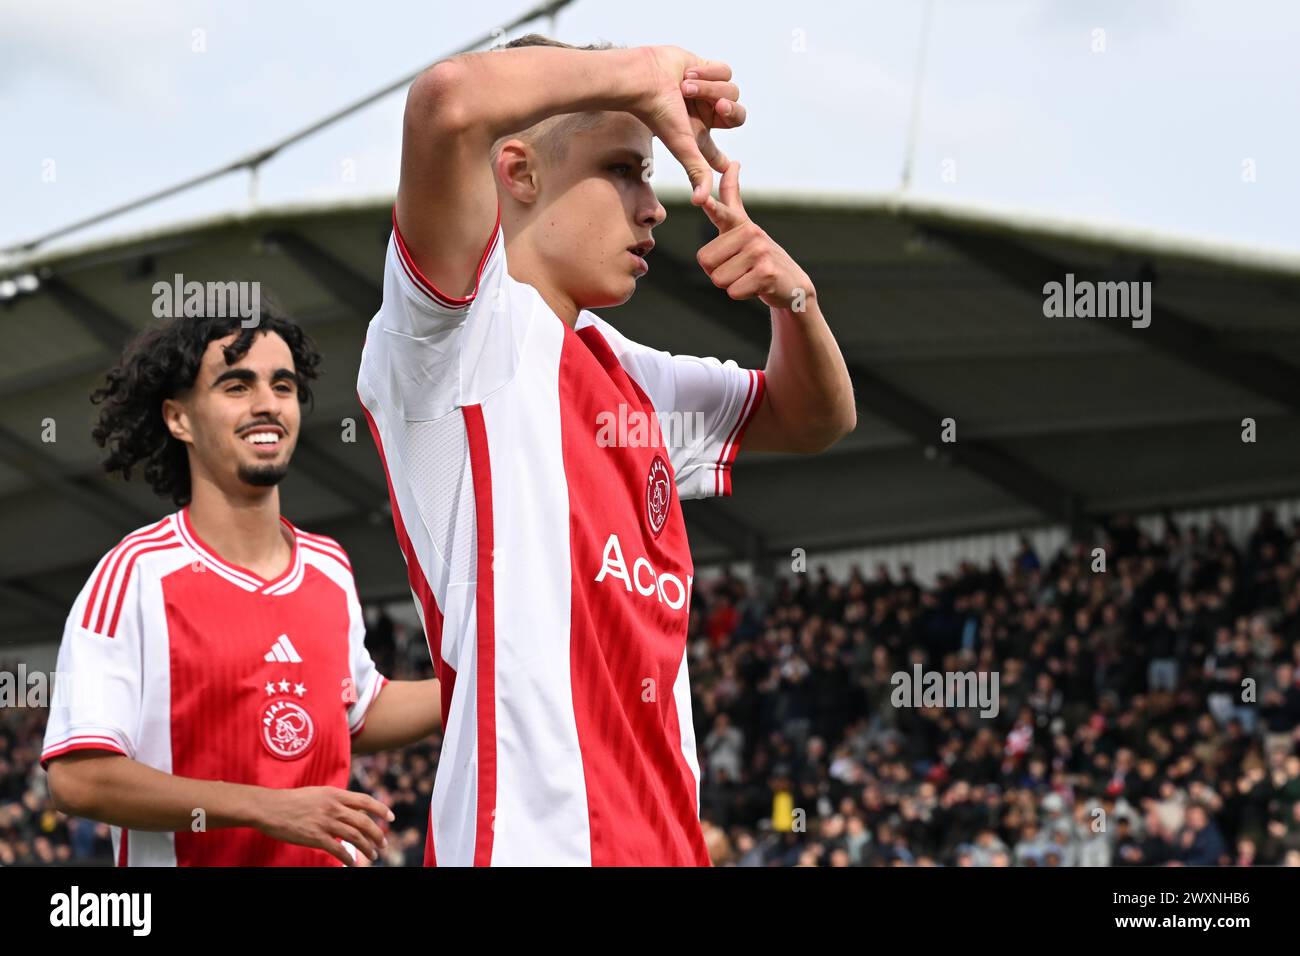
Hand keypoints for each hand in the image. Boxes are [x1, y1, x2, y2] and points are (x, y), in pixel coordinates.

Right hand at [256, 786, 393, 865]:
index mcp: (335, 794)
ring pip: (355, 836)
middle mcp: (334, 807)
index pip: (365, 801)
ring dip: (367, 847)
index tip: (391, 817)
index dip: (381, 809)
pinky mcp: (315, 837)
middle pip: (364, 822)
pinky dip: (348, 858)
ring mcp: (325, 822)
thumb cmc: (292, 801)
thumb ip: (335, 799)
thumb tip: (352, 808)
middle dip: (377, 834)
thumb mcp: (318, 793)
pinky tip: (352, 863)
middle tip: (383, 843)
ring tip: (373, 854)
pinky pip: (338, 850)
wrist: (270, 808)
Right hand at [633, 46, 745, 205]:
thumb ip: (697, 172)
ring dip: (710, 88)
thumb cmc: (659, 114)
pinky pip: (725, 71)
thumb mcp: (683, 146)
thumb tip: (701, 202)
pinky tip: (689, 74)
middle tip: (718, 106)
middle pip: (737, 115)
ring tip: (686, 87)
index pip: (715, 154)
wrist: (646, 78)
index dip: (721, 161)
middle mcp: (703, 115)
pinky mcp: (704, 68)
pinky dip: (709, 72)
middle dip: (730, 110)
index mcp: (699, 135)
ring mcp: (706, 92)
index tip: (727, 168)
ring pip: (731, 90)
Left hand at [697, 161, 813, 309]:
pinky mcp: (767, 273)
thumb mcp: (744, 225)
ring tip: (749, 277)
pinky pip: (734, 291)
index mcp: (739, 224)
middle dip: (718, 273)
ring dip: (731, 284)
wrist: (791, 285)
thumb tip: (733, 162)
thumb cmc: (759, 255)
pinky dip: (742, 294)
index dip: (710, 206)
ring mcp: (760, 252)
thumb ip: (732, 197)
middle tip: (740, 269)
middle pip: (706, 261)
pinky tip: (757, 286)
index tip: (701, 199)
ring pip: (719, 279)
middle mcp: (750, 233)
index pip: (721, 211)